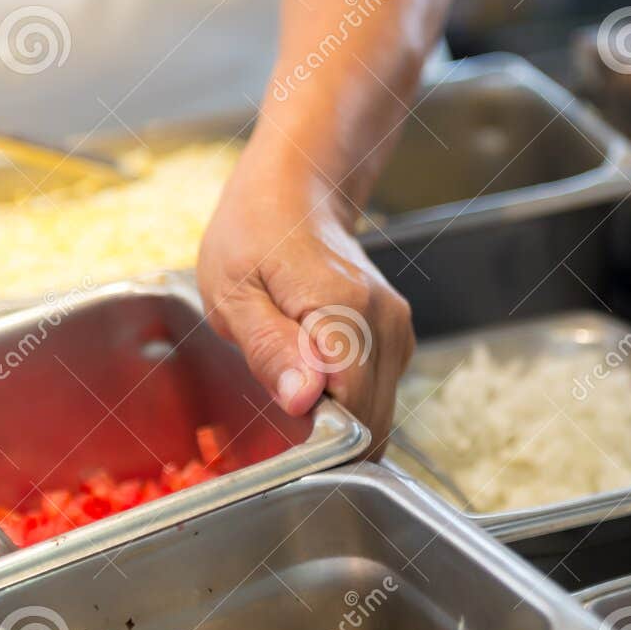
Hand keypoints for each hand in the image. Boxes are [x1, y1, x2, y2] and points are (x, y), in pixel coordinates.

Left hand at [196, 143, 412, 446]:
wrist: (295, 195)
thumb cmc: (254, 236)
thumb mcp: (233, 291)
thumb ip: (269, 347)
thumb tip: (304, 398)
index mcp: (344, 309)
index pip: (351, 408)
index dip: (315, 434)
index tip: (279, 424)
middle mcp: (384, 322)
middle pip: (370, 419)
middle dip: (326, 434)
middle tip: (277, 404)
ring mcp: (397, 330)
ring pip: (378, 413)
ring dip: (338, 420)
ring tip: (292, 381)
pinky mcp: (398, 338)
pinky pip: (378, 395)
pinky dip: (349, 404)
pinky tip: (314, 376)